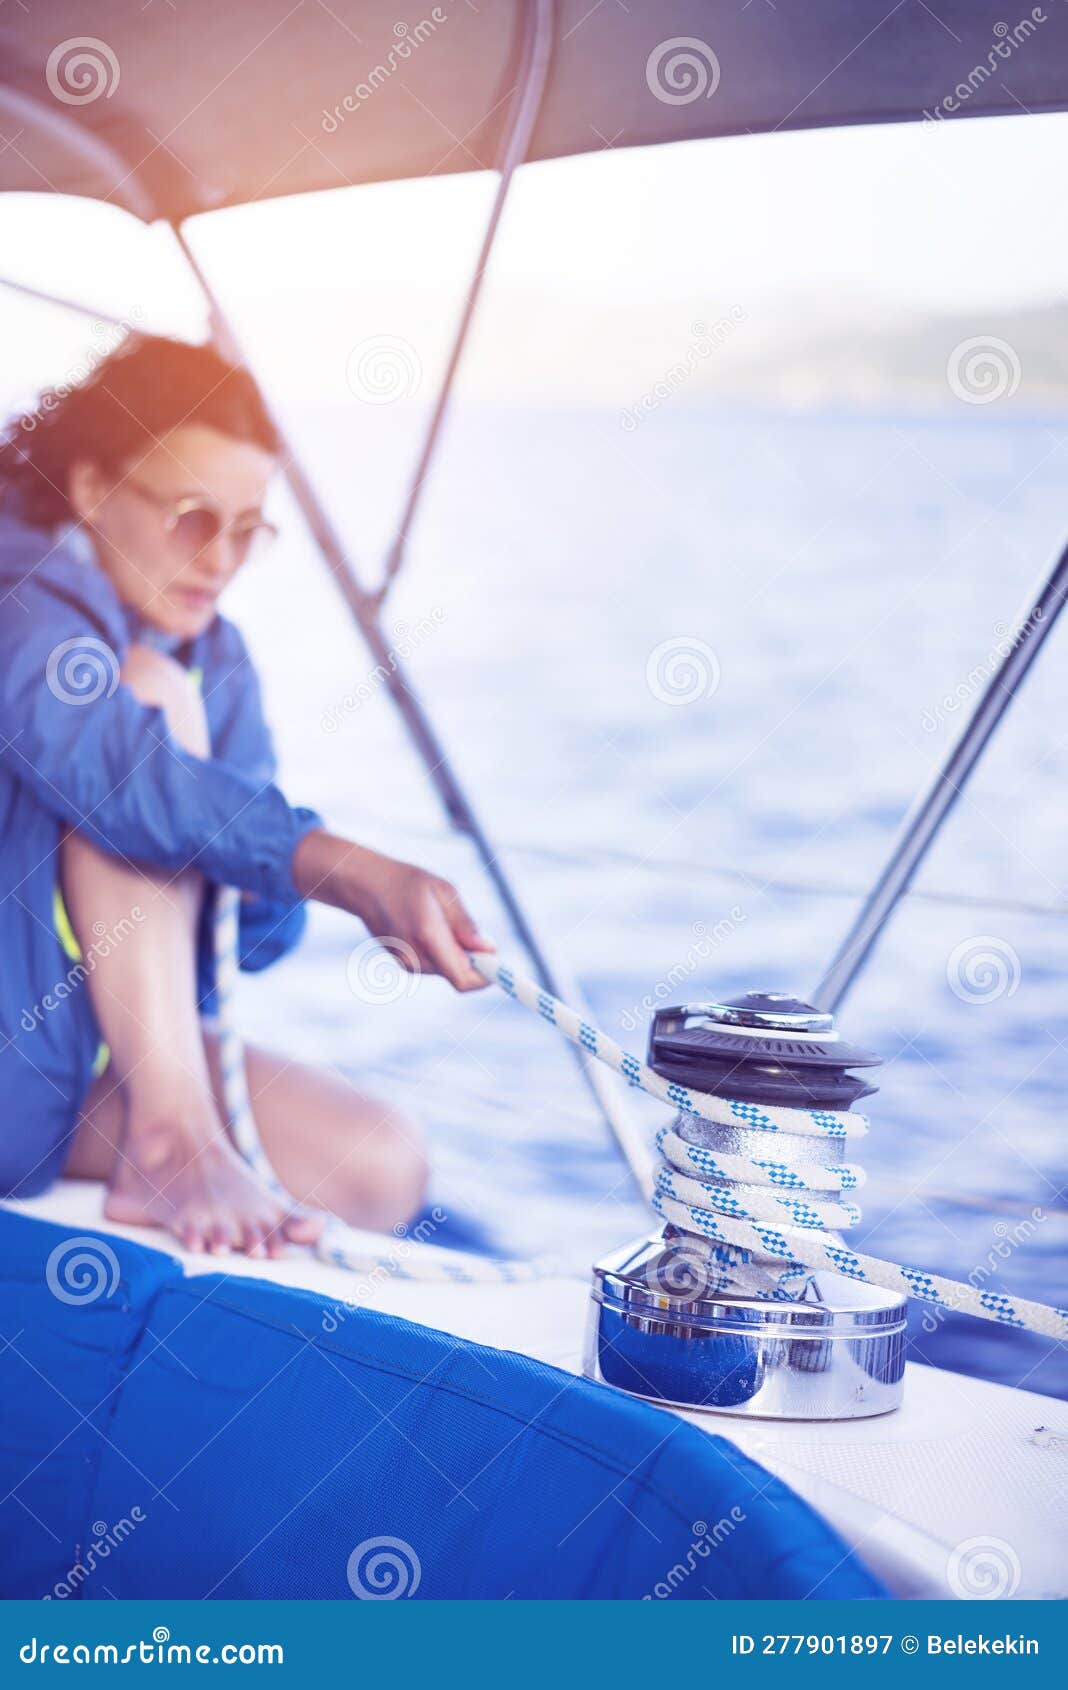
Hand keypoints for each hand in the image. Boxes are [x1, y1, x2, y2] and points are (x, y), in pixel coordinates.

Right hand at [292, 830, 493, 990]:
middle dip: (475, 962)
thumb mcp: (444, 892)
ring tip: (446, 924)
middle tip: (480, 938)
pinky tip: (430, 928)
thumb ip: (465, 924)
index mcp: (428, 936)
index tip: (498, 964)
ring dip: (457, 955)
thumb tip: (488, 949)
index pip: (463, 977)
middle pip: (458, 976)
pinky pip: (433, 965)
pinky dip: (442, 953)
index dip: (485, 977)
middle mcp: (416, 956)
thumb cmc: (409, 882)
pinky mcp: (402, 963)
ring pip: (446, 971)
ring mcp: (406, 962)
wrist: (366, 886)